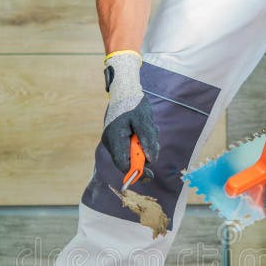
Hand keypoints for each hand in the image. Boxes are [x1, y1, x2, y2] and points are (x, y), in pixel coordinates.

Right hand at [101, 51, 159, 179]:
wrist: (124, 89)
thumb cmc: (133, 102)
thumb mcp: (144, 120)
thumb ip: (147, 140)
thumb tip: (151, 160)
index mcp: (114, 138)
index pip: (122, 163)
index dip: (136, 172)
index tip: (150, 176)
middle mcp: (110, 142)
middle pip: (129, 160)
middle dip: (144, 154)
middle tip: (155, 142)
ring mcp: (113, 140)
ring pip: (132, 153)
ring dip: (145, 145)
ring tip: (149, 128)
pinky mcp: (118, 138)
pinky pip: (132, 146)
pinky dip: (142, 140)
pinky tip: (145, 128)